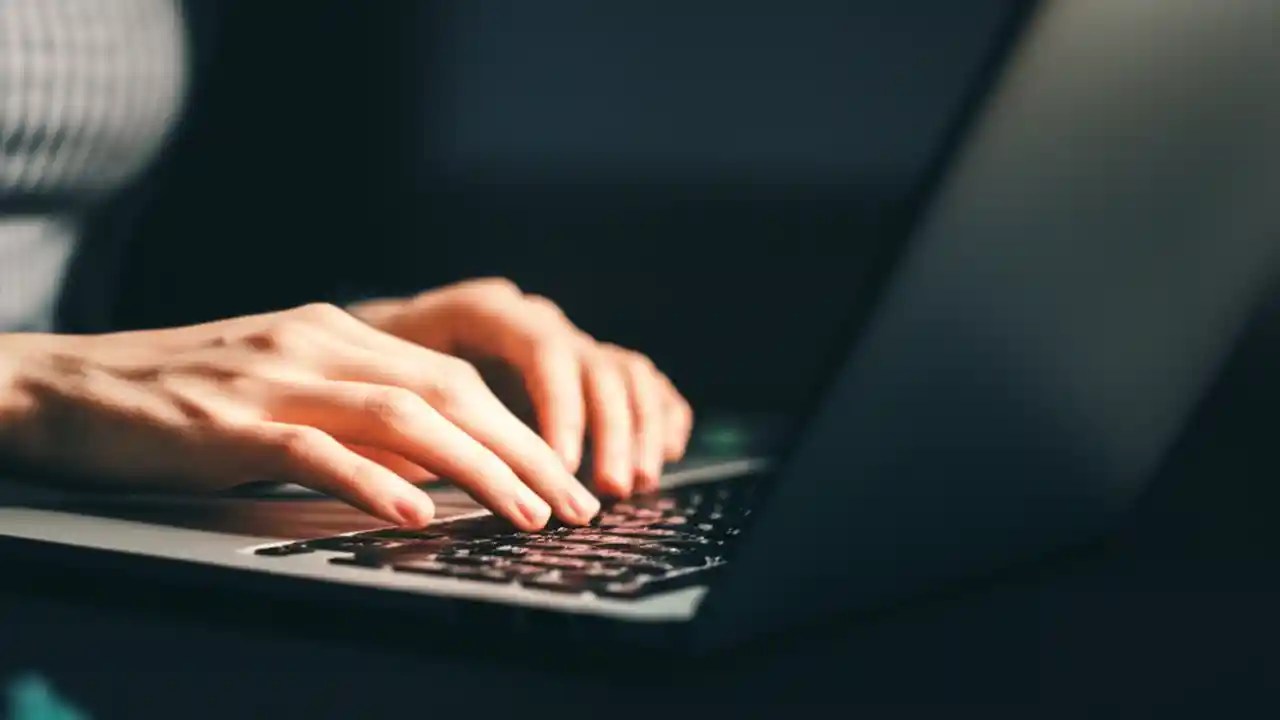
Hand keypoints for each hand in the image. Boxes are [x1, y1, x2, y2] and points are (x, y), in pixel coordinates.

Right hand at [0, 303, 600, 529]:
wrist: (67, 384)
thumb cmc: (181, 398)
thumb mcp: (287, 392)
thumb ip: (359, 421)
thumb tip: (434, 473)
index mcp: (339, 332)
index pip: (456, 377)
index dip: (521, 429)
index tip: (566, 478)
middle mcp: (319, 343)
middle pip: (450, 392)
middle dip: (526, 451)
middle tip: (576, 505)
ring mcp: (275, 378)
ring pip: (403, 416)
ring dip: (478, 468)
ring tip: (528, 514)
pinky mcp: (227, 422)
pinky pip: (315, 449)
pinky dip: (371, 480)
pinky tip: (415, 513)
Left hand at [350, 278, 693, 497]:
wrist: (366, 354)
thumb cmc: (369, 375)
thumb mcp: (375, 385)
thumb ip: (408, 412)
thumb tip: (432, 467)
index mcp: (487, 310)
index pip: (544, 349)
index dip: (560, 408)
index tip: (560, 464)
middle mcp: (534, 321)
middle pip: (595, 365)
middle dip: (609, 431)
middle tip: (608, 489)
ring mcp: (564, 343)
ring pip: (626, 373)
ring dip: (639, 429)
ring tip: (633, 484)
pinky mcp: (582, 371)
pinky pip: (641, 382)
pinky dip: (660, 413)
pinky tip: (665, 451)